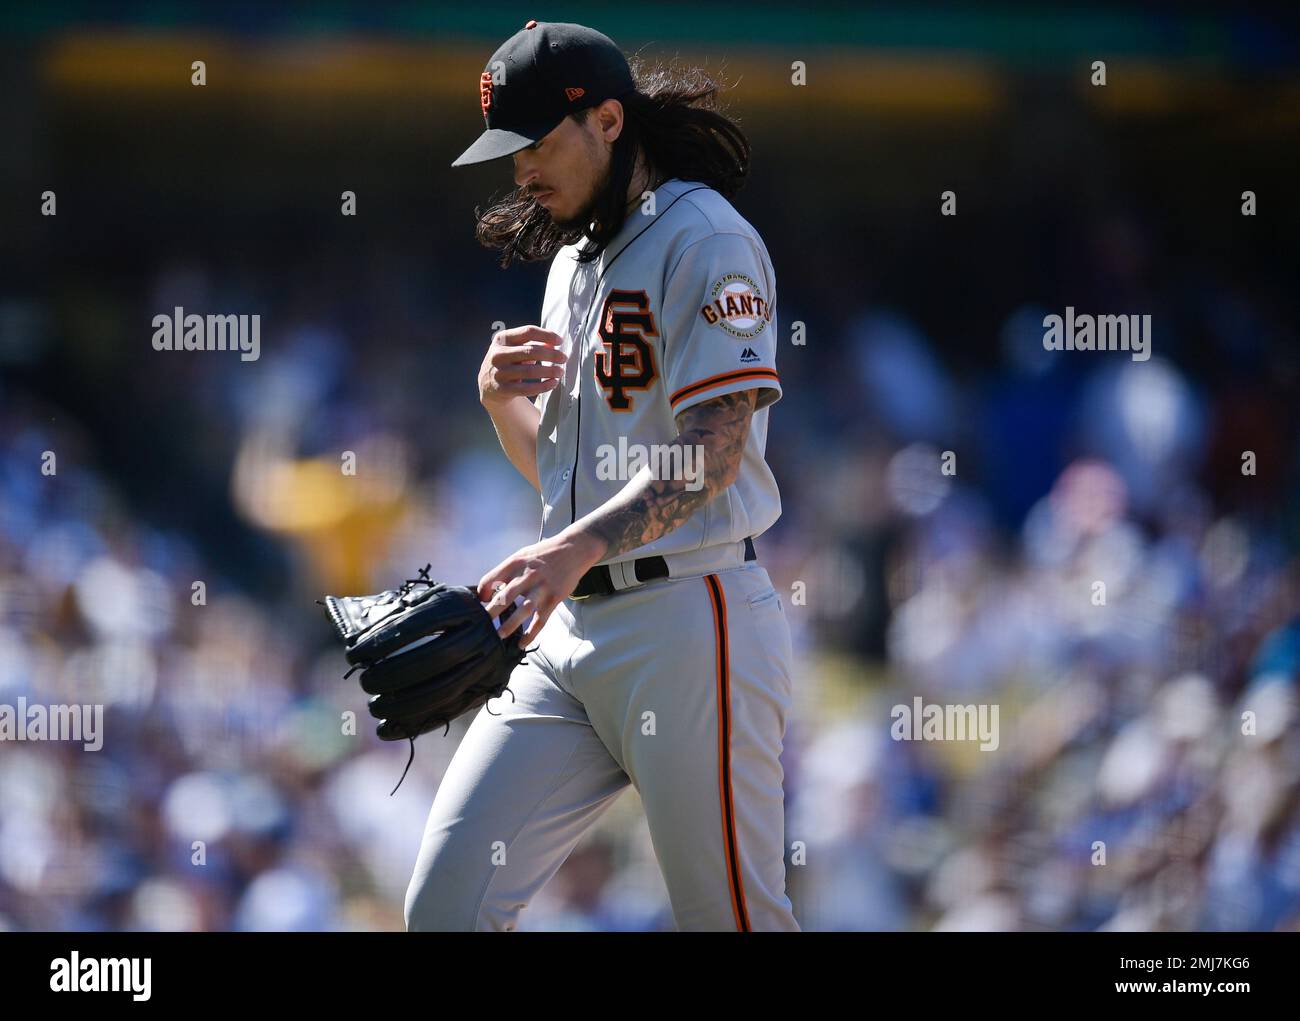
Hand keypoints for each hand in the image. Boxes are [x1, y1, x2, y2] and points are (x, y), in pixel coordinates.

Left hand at [477, 529, 605, 645]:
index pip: (490, 579)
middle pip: (505, 597)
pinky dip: (531, 633)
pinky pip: (541, 620)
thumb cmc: (544, 553)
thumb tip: (489, 591)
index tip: (480, 603)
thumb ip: (506, 571)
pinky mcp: (554, 598)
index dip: (482, 593)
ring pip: (523, 609)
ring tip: (499, 636)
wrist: (573, 549)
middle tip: (481, 625)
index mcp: (515, 563)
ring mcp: (542, 588)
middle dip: (491, 612)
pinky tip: (522, 643)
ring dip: (510, 625)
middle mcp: (527, 575)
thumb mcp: (522, 555)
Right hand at [478, 326, 566, 408]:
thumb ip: (533, 343)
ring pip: (530, 371)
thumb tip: (554, 342)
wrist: (487, 385)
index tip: (560, 340)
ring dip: (549, 371)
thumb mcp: (515, 348)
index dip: (546, 335)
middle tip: (563, 358)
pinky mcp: (502, 390)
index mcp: (502, 338)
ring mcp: (499, 373)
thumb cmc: (507, 361)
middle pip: (531, 351)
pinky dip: (543, 386)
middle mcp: (498, 354)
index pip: (528, 332)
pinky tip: (553, 383)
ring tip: (560, 371)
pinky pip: (527, 388)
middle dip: (551, 354)